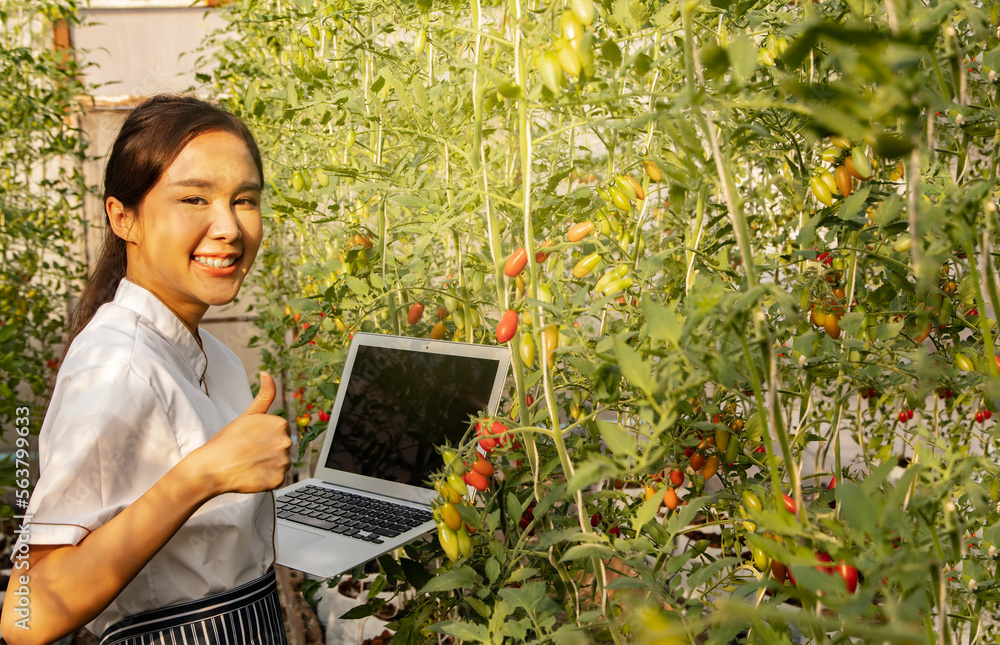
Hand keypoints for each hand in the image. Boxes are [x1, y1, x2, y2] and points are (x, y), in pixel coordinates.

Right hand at [189, 371, 291, 495]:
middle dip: (268, 451)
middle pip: (282, 448)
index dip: (264, 438)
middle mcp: (286, 442)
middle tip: (248, 454)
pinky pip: (277, 480)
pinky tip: (251, 475)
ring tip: (248, 464)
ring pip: (280, 464)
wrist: (210, 467)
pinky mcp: (278, 480)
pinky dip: (266, 480)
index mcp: (280, 424)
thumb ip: (264, 395)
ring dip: (268, 466)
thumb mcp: (247, 415)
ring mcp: (283, 462)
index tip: (250, 441)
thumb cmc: (226, 440)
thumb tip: (267, 372)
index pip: (280, 433)